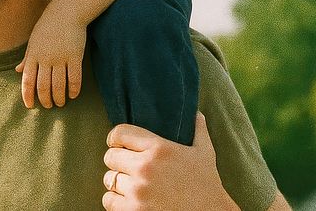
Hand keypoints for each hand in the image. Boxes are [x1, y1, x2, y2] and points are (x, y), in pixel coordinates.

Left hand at [15, 3, 84, 108]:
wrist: (66, 11)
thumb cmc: (48, 26)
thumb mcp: (33, 40)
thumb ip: (27, 57)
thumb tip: (17, 71)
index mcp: (33, 55)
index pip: (27, 80)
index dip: (28, 95)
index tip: (30, 106)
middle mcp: (46, 58)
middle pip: (43, 86)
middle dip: (45, 100)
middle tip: (49, 106)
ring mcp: (61, 57)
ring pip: (59, 85)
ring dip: (59, 98)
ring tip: (60, 103)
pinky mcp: (75, 56)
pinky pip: (74, 78)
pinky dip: (74, 89)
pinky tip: (73, 95)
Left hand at [101, 113, 238, 210]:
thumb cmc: (207, 185)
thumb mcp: (205, 153)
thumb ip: (198, 130)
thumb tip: (197, 113)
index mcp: (159, 148)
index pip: (119, 133)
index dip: (116, 138)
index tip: (119, 144)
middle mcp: (145, 167)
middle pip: (110, 157)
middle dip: (118, 162)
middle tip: (128, 168)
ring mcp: (137, 190)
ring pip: (108, 180)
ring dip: (118, 183)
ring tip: (130, 185)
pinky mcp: (133, 210)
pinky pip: (108, 200)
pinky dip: (116, 201)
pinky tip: (128, 200)